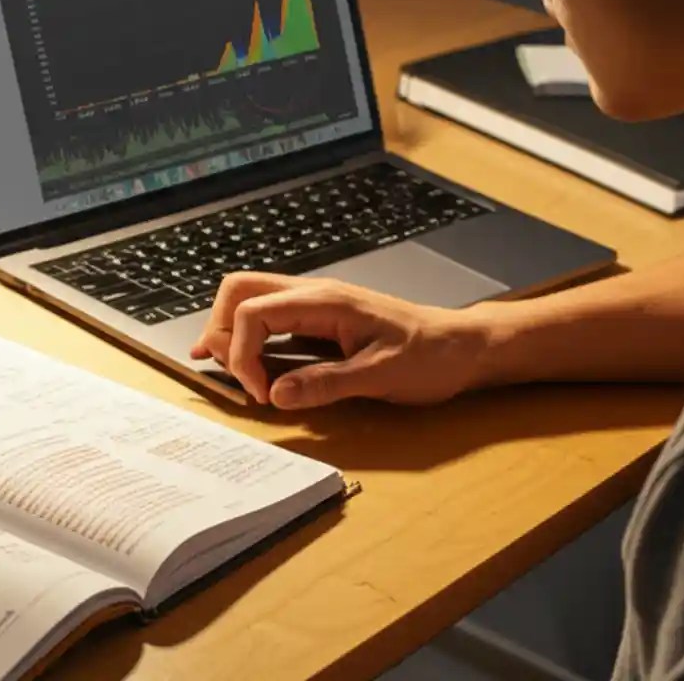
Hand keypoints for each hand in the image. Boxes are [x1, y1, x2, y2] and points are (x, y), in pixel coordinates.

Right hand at [190, 273, 494, 408]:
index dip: (242, 354)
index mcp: (325, 301)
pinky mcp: (317, 317)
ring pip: (248, 298)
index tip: (262, 394)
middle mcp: (313, 293)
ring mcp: (313, 302)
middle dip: (221, 330)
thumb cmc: (430, 357)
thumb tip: (277, 394)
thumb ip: (328, 384)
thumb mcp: (383, 376)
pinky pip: (267, 315)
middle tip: (234, 375)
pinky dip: (244, 335)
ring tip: (234, 371)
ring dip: (230, 332)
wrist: (461, 347)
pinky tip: (237, 360)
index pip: (253, 311)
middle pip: (239, 289)